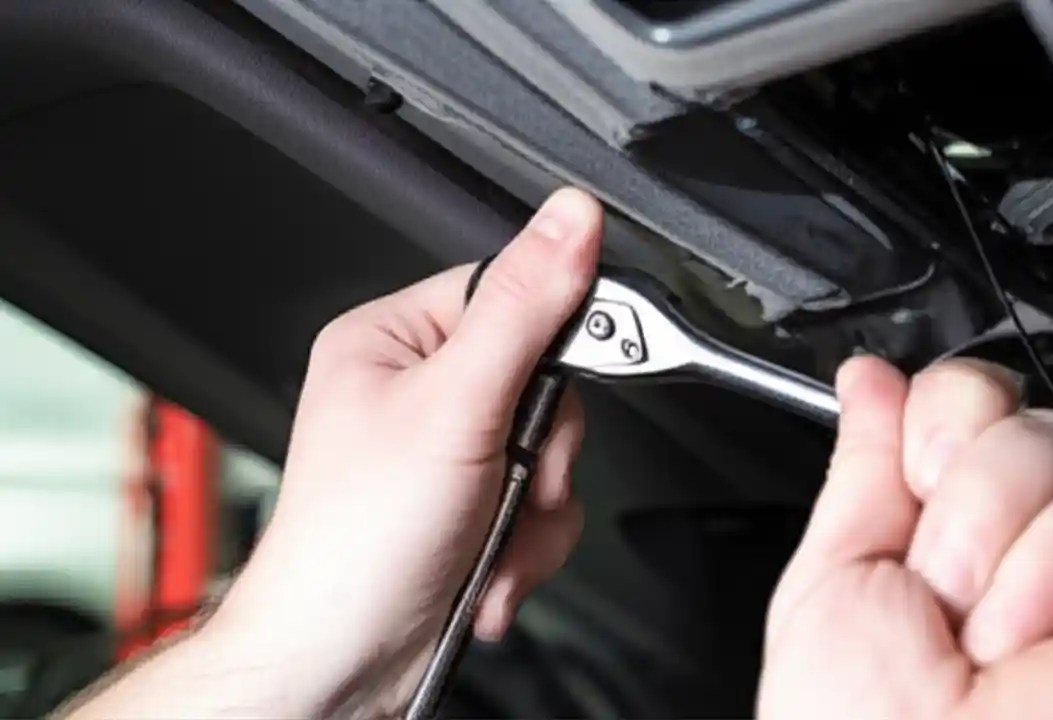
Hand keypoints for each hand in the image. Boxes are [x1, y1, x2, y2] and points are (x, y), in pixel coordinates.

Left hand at [63, 188, 603, 719]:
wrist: (342, 661)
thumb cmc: (354, 541)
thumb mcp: (454, 407)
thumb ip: (523, 309)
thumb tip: (569, 220)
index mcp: (395, 340)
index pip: (508, 293)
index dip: (553, 337)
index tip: (570, 376)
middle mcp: (421, 391)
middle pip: (545, 383)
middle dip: (543, 455)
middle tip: (515, 477)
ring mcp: (450, 453)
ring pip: (553, 453)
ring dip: (536, 512)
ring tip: (489, 537)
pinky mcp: (473, 507)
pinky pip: (544, 505)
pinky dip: (528, 548)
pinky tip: (487, 568)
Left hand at [759, 358, 1052, 718]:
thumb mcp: (833, 576)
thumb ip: (863, 468)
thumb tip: (871, 380)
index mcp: (932, 536)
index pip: (957, 402)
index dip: (932, 415)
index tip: (910, 471)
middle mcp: (1010, 544)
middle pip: (1006, 409)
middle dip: (949, 483)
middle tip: (934, 578)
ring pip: (1052, 446)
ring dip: (985, 541)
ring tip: (976, 632)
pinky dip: (1048, 573)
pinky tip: (1030, 642)